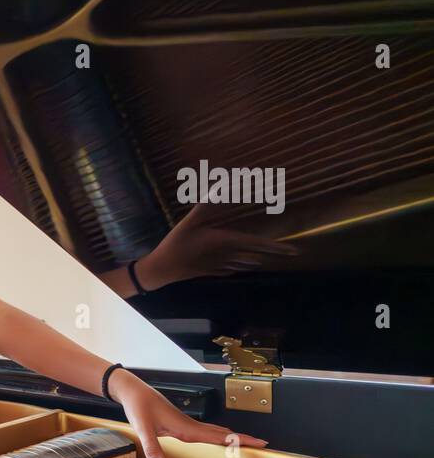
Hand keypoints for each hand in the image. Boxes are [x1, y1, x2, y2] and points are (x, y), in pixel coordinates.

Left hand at [109, 369, 266, 457]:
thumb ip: (152, 448)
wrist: (133, 391)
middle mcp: (189, 425)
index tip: (260, 443)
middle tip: (262, 444)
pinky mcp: (179, 423)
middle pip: (221, 433)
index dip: (240, 440)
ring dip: (230, 436)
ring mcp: (185, 423)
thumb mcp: (143, 429)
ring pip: (213, 431)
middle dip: (241, 439)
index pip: (219, 436)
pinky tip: (215, 438)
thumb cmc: (138, 407)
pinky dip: (216, 435)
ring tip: (245, 442)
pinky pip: (203, 431)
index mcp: (186, 427)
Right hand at [137, 205, 298, 290]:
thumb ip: (207, 204)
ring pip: (247, 263)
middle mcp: (228, 255)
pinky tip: (243, 265)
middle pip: (257, 254)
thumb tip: (222, 186)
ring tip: (269, 257)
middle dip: (274, 252)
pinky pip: (233, 269)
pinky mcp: (213, 271)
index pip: (257, 244)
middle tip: (292, 253)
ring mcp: (221, 265)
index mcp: (226, 241)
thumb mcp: (190, 220)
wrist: (163, 269)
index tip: (295, 251)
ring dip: (259, 259)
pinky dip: (241, 266)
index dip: (277, 247)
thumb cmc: (177, 243)